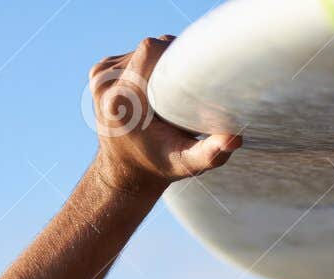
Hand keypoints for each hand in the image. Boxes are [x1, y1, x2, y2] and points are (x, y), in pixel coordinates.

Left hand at [87, 36, 240, 194]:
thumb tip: (235, 140)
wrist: (125, 173)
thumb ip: (210, 154)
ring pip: (140, 51)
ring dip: (159, 62)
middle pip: (147, 49)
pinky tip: (153, 87)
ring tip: (171, 87)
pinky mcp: (98, 73)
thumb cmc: (159, 166)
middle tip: (187, 83)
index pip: (151, 51)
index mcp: (122, 100)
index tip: (193, 68)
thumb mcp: (185, 164)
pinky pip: (130, 56)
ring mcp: (99, 76)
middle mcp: (105, 84)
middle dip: (171, 59)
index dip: (175, 51)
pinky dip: (146, 66)